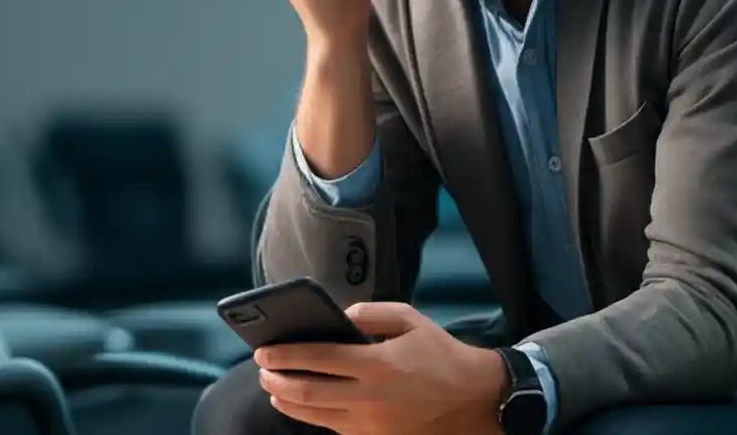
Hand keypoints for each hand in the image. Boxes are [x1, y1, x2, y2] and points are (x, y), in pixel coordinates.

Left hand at [255, 302, 506, 434]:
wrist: (474, 400)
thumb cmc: (440, 354)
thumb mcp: (410, 319)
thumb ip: (370, 313)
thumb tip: (339, 317)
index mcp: (378, 364)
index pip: (319, 358)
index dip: (285, 355)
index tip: (263, 350)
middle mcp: (371, 397)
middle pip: (308, 393)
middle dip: (276, 380)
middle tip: (262, 369)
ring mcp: (372, 424)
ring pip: (315, 417)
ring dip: (287, 401)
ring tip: (273, 387)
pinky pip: (334, 429)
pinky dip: (312, 417)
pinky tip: (302, 404)